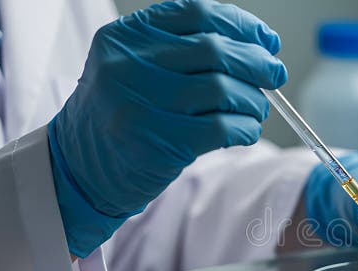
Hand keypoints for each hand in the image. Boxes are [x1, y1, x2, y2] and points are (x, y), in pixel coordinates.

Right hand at [49, 0, 285, 256]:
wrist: (82, 167)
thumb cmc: (125, 114)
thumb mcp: (138, 67)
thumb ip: (186, 50)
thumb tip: (259, 47)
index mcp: (126, 36)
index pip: (198, 14)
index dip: (243, 26)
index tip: (267, 41)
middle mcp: (128, 64)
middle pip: (216, 50)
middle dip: (257, 63)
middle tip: (275, 75)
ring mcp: (141, 104)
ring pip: (223, 89)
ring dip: (253, 100)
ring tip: (256, 109)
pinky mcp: (158, 142)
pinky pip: (222, 127)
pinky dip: (245, 128)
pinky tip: (246, 131)